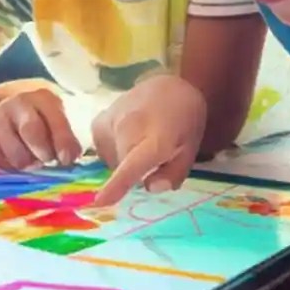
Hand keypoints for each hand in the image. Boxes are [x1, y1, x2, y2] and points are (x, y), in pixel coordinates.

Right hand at [0, 88, 81, 169]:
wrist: (3, 121)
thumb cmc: (40, 125)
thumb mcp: (55, 123)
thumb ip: (65, 139)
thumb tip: (70, 159)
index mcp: (43, 98)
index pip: (55, 118)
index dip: (64, 141)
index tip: (68, 159)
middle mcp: (19, 103)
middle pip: (31, 130)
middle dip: (44, 152)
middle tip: (48, 161)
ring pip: (17, 154)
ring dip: (29, 164)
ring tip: (33, 160)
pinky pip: (2, 163)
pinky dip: (12, 167)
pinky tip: (15, 158)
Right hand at [90, 75, 205, 206]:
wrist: (168, 88)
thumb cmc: (183, 122)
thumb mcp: (190, 150)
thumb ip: (174, 173)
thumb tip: (151, 188)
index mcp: (156, 139)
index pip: (133, 165)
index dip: (117, 184)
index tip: (100, 201)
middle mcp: (129, 128)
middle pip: (120, 168)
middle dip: (133, 172)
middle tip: (152, 159)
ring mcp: (111, 122)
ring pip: (110, 160)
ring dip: (122, 161)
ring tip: (139, 144)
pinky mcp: (99, 121)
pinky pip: (100, 150)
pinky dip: (111, 153)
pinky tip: (125, 141)